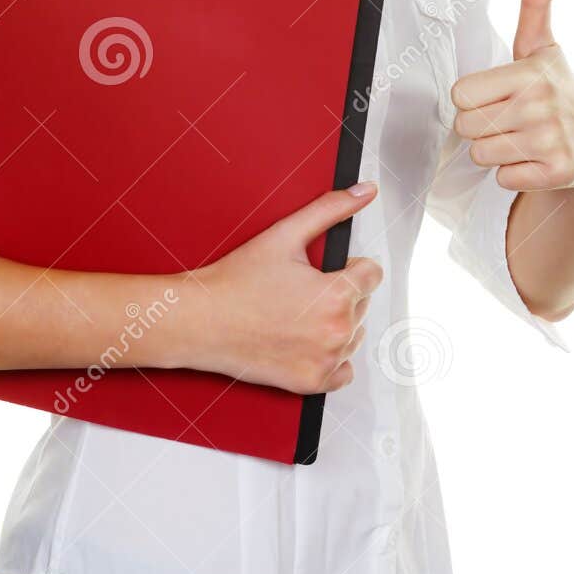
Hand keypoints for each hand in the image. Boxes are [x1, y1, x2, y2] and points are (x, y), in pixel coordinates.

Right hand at [182, 185, 383, 394]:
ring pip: (354, 334)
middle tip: (300, 290)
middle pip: (362, 304)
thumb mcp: (285, 234)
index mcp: (336, 295)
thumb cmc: (237, 280)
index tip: (321, 270)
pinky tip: (304, 341)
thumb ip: (331, 209)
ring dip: (336, 323)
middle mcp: (337, 332)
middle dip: (339, 293)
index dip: (346, 266)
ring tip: (298, 313)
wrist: (201, 321)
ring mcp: (326, 361)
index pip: (372, 274)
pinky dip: (330, 357)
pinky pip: (343, 370)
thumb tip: (366, 190)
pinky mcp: (312, 383)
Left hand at [451, 0, 573, 192]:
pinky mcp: (557, 172)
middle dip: (482, 126)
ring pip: (482, 154)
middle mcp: (541, 105)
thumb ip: (535, 2)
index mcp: (529, 73)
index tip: (498, 94)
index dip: (474, 98)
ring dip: (496, 151)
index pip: (460, 95)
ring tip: (522, 138)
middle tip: (510, 118)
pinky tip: (534, 159)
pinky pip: (503, 178)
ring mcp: (550, 140)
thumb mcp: (542, 45)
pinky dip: (514, 173)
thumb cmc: (557, 87)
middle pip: (466, 127)